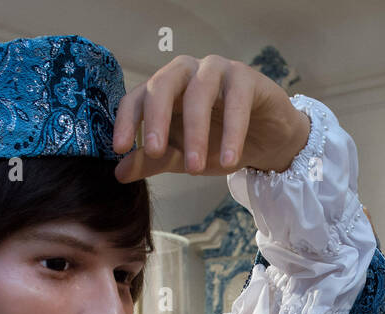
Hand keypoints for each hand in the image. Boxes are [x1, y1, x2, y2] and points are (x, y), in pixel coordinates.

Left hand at [112, 54, 310, 180]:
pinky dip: (232, 133)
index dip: (127, 121)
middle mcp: (186, 72)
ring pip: (199, 92)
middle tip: (156, 152)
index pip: (137, 98)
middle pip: (162, 85)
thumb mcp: (182, 156)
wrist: (266, 140)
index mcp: (164, 88)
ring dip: (195, 132)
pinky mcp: (247, 78)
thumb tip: (118, 173)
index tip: (120, 149)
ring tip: (195, 169)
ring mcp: (217, 70)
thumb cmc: (219, 141)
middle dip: (157, 118)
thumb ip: (152, 161)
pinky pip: (236, 102)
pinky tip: (229, 161)